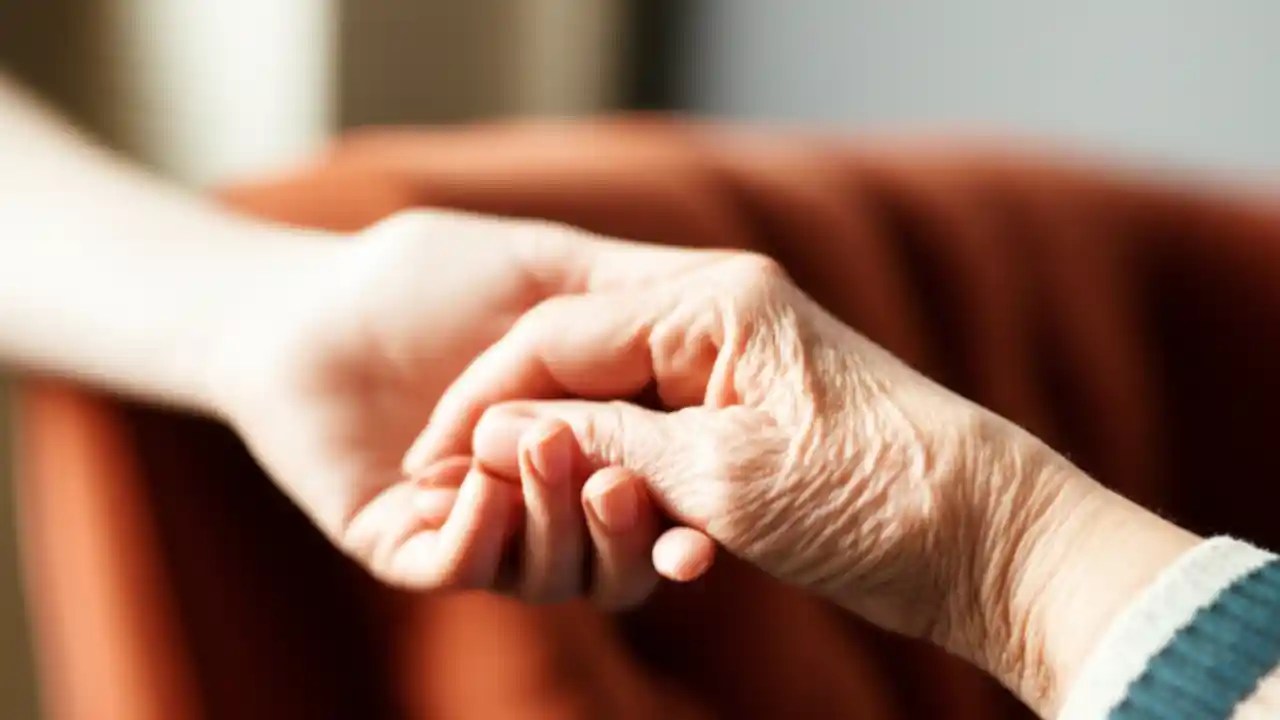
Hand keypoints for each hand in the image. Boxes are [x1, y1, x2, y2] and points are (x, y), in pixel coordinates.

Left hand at [205, 210, 716, 598]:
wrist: (307, 300)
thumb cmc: (426, 278)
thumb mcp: (548, 268)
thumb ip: (631, 291)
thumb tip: (732, 300)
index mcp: (590, 447)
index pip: (662, 503)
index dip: (693, 515)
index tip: (715, 517)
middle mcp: (542, 505)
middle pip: (615, 560)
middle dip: (625, 528)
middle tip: (619, 479)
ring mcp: (477, 531)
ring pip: (548, 574)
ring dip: (554, 520)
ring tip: (544, 447)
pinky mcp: (405, 548)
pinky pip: (460, 568)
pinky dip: (480, 534)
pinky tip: (479, 484)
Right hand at [405, 252, 1189, 708]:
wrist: (993, 536)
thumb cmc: (873, 498)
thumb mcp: (722, 476)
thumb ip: (604, 444)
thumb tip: (501, 431)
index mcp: (713, 301)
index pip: (560, 335)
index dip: (487, 399)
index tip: (431, 458)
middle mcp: (722, 314)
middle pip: (582, 358)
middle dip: (520, 424)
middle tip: (458, 484)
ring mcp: (740, 363)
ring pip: (617, 399)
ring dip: (571, 455)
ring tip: (517, 504)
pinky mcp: (754, 412)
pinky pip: (661, 429)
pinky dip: (625, 470)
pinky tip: (599, 508)